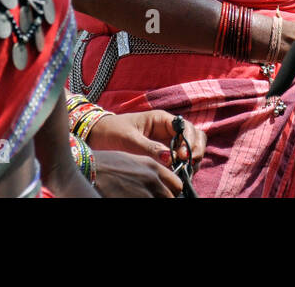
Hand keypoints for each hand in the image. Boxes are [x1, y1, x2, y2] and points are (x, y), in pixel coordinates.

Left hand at [86, 110, 206, 168]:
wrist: (98, 136)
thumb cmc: (113, 132)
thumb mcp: (130, 140)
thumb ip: (149, 148)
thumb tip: (170, 158)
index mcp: (162, 120)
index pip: (185, 127)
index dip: (189, 140)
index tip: (182, 155)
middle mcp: (169, 129)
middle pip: (194, 135)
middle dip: (196, 149)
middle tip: (189, 164)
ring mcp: (168, 141)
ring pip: (190, 147)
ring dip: (192, 158)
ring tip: (185, 170)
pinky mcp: (164, 153)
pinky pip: (180, 158)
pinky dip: (184, 165)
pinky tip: (179, 173)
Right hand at [93, 150, 183, 197]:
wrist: (88, 168)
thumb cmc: (108, 164)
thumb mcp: (134, 162)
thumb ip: (150, 172)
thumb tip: (160, 185)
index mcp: (153, 167)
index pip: (177, 185)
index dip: (172, 192)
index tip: (166, 194)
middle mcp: (151, 179)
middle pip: (170, 197)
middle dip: (164, 199)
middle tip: (152, 197)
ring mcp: (142, 193)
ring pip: (160, 202)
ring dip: (154, 201)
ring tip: (139, 197)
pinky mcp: (131, 201)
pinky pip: (144, 204)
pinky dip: (139, 202)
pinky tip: (129, 198)